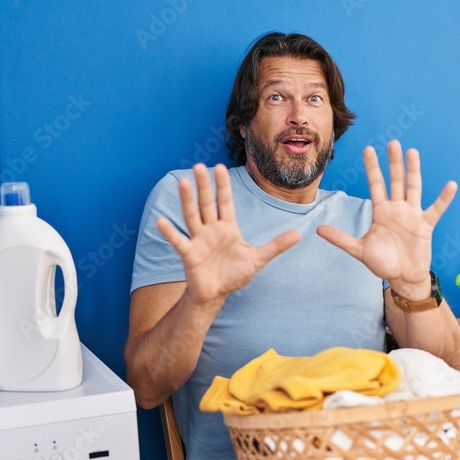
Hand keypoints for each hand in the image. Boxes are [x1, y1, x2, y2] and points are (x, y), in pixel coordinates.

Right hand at [156, 163, 300, 305]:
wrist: (216, 294)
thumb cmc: (234, 274)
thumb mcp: (257, 259)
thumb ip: (276, 246)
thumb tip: (298, 234)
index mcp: (227, 228)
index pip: (224, 202)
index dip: (222, 185)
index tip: (219, 167)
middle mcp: (211, 230)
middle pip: (206, 203)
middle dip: (203, 185)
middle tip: (198, 165)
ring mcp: (199, 240)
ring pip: (192, 216)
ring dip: (187, 200)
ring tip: (182, 182)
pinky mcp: (189, 254)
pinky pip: (179, 241)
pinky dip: (170, 232)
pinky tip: (161, 221)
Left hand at [317, 141, 456, 297]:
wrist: (402, 277)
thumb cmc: (382, 263)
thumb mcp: (359, 250)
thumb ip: (340, 238)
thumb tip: (318, 230)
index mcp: (381, 211)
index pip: (375, 185)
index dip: (372, 168)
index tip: (368, 149)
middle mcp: (397, 209)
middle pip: (395, 180)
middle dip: (393, 162)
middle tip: (393, 142)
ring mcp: (412, 215)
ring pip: (413, 187)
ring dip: (413, 171)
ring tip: (412, 152)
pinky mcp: (425, 225)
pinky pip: (436, 209)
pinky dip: (444, 198)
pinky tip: (451, 185)